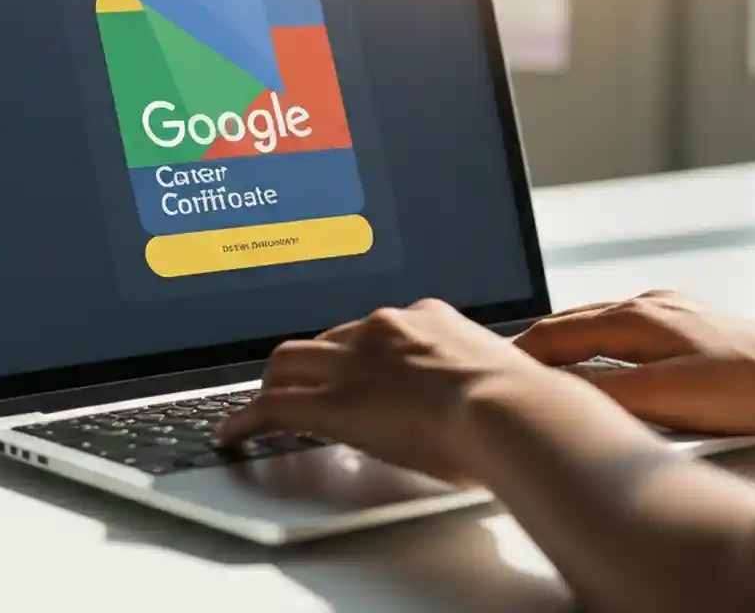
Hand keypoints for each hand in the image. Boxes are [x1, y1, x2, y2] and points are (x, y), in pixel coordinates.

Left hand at [216, 299, 575, 481]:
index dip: (359, 352)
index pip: (376, 330)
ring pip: (287, 363)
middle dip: (307, 362)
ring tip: (261, 406)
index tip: (358, 367)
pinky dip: (244, 421)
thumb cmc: (522, 405)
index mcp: (428, 319)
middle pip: (324, 340)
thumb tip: (507, 403)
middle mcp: (385, 329)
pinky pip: (272, 408)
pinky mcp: (331, 401)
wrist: (509, 411)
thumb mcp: (505, 381)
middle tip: (298, 386)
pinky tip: (232, 434)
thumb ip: (488, 383)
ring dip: (272, 385)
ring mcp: (354, 363)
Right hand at [516, 291, 754, 433]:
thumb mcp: (669, 397)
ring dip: (564, 346)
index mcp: (637, 316)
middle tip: (497, 370)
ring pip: (597, 326)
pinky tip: (600, 367)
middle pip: (571, 322)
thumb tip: (550, 385)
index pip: (555, 332)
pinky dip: (597, 349)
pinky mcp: (692, 328)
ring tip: (537, 370)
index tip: (484, 372)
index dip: (516, 354)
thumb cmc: (752, 389)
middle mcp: (650, 304)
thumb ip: (606, 390)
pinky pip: (624, 334)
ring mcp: (672, 313)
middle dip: (533, 345)